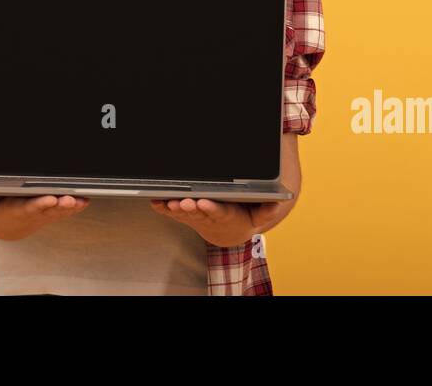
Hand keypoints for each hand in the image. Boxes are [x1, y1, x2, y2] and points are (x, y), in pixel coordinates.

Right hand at [0, 194, 88, 240]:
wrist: (1, 227)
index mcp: (14, 213)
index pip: (28, 208)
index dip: (39, 205)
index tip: (50, 200)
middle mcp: (30, 217)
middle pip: (46, 211)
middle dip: (59, 205)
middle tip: (71, 199)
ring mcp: (40, 217)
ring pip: (57, 212)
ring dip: (70, 208)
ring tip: (81, 201)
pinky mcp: (47, 216)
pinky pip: (61, 213)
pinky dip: (72, 208)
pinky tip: (83, 202)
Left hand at [149, 197, 284, 246]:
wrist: (230, 230)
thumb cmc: (244, 216)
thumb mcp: (259, 214)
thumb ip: (266, 210)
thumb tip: (276, 204)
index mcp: (228, 215)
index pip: (220, 212)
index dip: (211, 208)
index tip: (203, 202)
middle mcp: (210, 217)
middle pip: (199, 212)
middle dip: (190, 206)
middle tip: (182, 202)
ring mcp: (197, 217)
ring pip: (185, 213)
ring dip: (175, 209)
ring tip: (168, 202)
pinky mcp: (187, 215)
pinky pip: (173, 213)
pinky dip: (164, 209)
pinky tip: (155, 203)